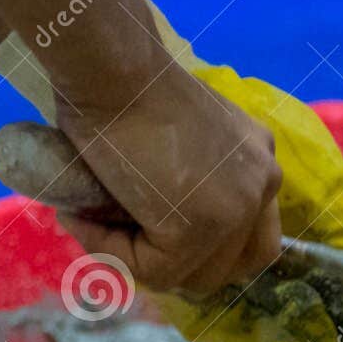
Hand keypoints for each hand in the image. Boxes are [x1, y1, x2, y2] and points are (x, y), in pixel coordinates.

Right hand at [51, 59, 282, 295]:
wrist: (111, 65)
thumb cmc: (126, 82)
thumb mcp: (175, 131)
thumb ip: (186, 172)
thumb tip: (154, 217)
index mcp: (259, 157)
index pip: (251, 232)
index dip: (205, 245)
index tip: (149, 228)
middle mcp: (263, 182)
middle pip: (241, 262)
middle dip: (187, 267)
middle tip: (132, 245)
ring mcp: (238, 208)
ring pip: (199, 276)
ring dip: (144, 263)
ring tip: (96, 228)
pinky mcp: (200, 228)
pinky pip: (157, 270)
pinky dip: (112, 253)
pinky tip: (80, 221)